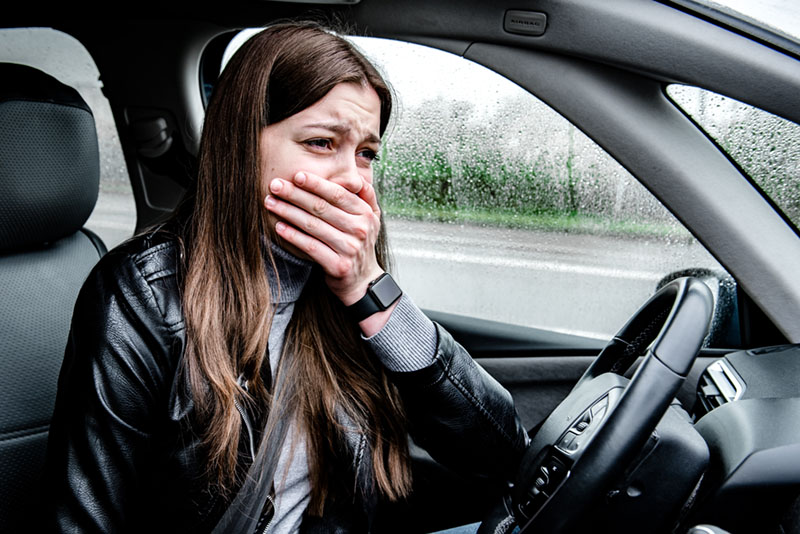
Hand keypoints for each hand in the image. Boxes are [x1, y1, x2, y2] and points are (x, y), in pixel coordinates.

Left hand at [264, 171, 384, 306]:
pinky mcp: (338, 265)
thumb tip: (353, 176)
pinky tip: (279, 227)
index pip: (338, 194)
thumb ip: (366, 194)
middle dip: (295, 194)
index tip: (296, 175)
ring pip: (313, 226)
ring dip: (288, 212)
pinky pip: (311, 247)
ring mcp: (349, 248)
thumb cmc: (360, 242)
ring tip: (270, 203)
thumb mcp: (372, 217)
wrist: (363, 280)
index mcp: (366, 214)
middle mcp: (360, 230)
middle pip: (322, 208)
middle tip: (275, 185)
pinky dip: (293, 236)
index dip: (316, 183)